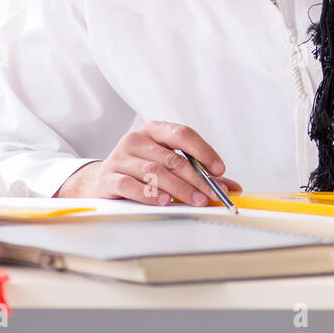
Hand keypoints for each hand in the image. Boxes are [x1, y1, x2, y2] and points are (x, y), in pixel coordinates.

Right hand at [55, 121, 241, 206]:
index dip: (203, 151)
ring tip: (194, 201)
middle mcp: (136, 139)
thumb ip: (199, 174)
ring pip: (154, 172)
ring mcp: (120, 157)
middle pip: (172, 158)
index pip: (183, 134)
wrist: (101, 181)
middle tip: (211, 195)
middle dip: (196, 179)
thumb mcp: (169, 166)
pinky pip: (131, 185)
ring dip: (178, 188)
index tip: (219, 170)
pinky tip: (164, 202)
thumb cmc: (141, 171)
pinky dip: (150, 194)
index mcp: (154, 130)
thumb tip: (232, 187)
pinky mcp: (108, 177)